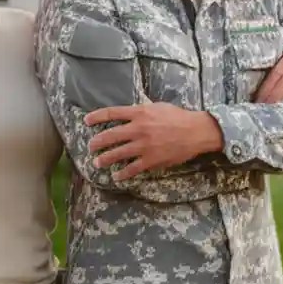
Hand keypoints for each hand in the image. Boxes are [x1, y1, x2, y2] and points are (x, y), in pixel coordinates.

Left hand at [86, 103, 221, 180]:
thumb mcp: (158, 107)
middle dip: (96, 142)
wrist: (196, 131)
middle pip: (110, 135)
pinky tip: (116, 176)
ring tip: (97, 162)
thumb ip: (141, 110)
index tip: (86, 121)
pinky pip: (132, 168)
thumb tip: (129, 112)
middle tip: (90, 146)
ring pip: (117, 154)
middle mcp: (138, 128)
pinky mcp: (151, 159)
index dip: (96, 116)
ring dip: (105, 159)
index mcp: (140, 112)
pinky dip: (122, 174)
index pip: (112, 113)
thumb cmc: (179, 117)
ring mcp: (144, 145)